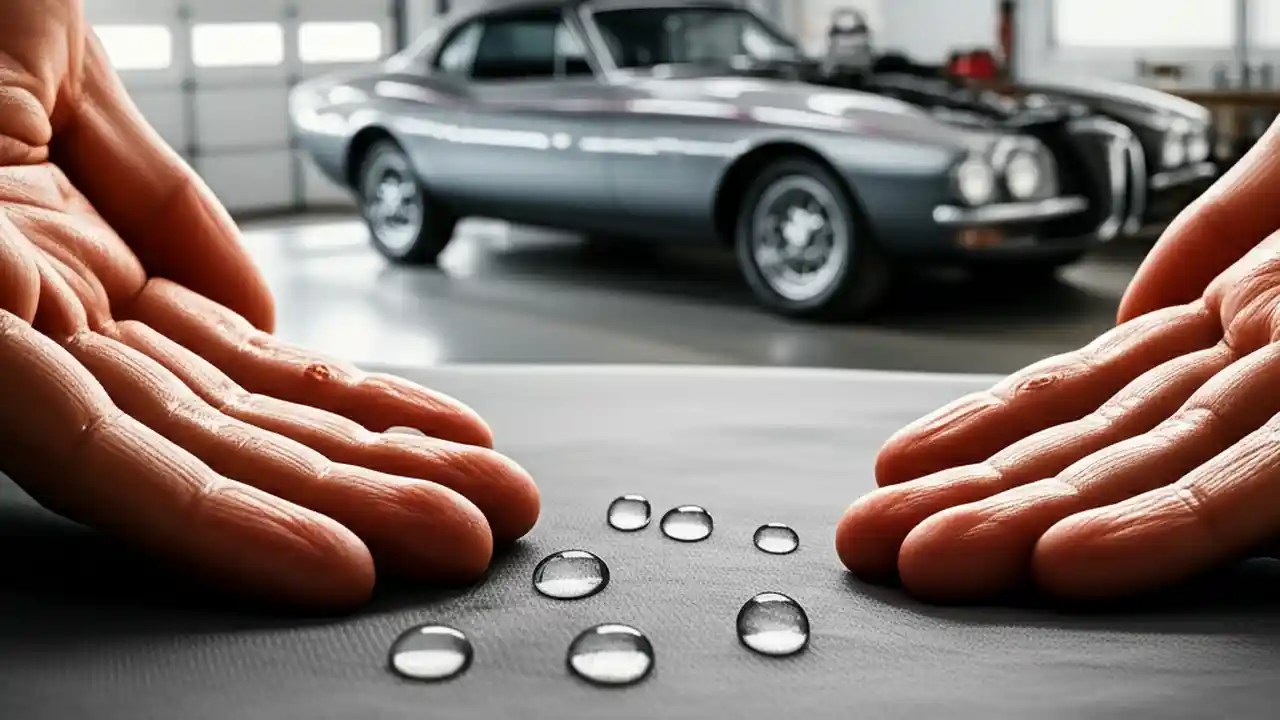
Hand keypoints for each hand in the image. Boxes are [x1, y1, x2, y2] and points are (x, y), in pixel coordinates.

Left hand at [0, 0, 537, 608]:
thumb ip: (161, 199)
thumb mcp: (54, 65)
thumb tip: (272, 321)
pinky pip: (91, 462)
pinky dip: (216, 523)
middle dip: (377, 481)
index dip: (354, 416)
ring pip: (191, 459)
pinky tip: (323, 563)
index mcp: (47, 258)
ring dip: (339, 511)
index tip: (446, 456)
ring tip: (456, 542)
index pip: (236, 366)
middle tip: (489, 526)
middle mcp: (26, 321)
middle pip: (234, 427)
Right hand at [837, 122, 1279, 601]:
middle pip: (1089, 446)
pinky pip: (1247, 491)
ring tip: (922, 561)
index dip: (986, 427)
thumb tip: (1137, 307)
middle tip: (871, 542)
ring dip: (1022, 524)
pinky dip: (1154, 531)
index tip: (899, 468)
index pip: (1086, 386)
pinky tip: (1063, 562)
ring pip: (1141, 476)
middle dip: (972, 497)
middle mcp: (1255, 377)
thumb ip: (1223, 223)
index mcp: (1252, 318)